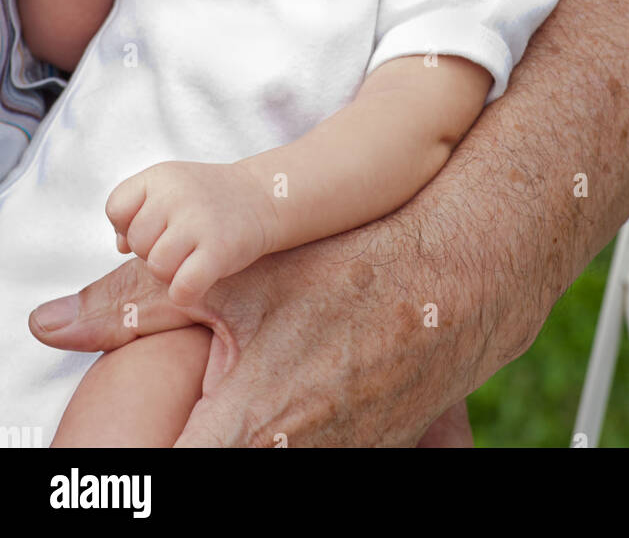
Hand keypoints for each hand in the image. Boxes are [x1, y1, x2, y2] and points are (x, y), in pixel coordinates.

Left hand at [28, 219, 488, 446]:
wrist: (455, 276)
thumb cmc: (344, 270)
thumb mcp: (234, 278)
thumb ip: (136, 301)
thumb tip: (53, 321)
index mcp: (248, 430)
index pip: (166, 478)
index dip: (141, 464)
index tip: (134, 445)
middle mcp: (294, 463)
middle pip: (216, 472)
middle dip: (195, 441)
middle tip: (204, 402)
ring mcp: (338, 464)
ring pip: (269, 468)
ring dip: (244, 437)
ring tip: (254, 390)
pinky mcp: (369, 458)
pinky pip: (315, 458)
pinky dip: (293, 437)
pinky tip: (302, 392)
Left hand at [105, 160, 280, 305]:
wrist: (266, 198)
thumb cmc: (209, 200)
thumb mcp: (169, 188)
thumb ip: (136, 211)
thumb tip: (121, 246)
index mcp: (160, 176)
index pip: (116, 209)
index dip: (130, 225)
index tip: (157, 226)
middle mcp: (177, 194)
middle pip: (137, 242)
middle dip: (154, 249)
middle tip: (182, 241)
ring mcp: (199, 221)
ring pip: (156, 268)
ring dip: (172, 271)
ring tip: (193, 256)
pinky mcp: (220, 250)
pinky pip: (181, 289)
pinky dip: (186, 292)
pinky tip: (200, 279)